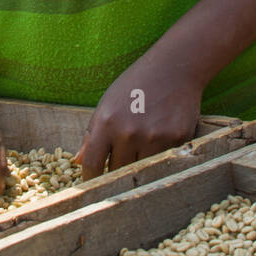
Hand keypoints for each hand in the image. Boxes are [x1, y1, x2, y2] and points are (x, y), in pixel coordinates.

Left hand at [74, 56, 203, 179]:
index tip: (91, 187)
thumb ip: (92, 133)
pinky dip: (160, 157)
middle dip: (116, 173)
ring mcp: (154, 137)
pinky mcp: (176, 140)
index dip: (90, 180)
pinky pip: (163, 161)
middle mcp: (129, 132)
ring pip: (141, 170)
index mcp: (107, 122)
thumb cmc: (136, 84)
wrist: (174, 68)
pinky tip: (161, 138)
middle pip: (117, 172)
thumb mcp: (107, 103)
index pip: (93, 163)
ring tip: (142, 149)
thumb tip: (79, 161)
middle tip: (120, 167)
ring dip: (139, 166)